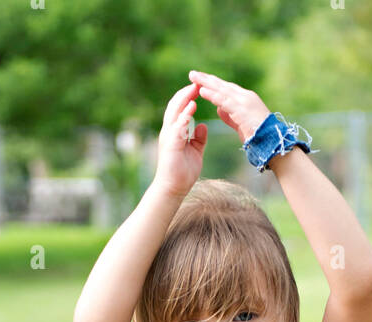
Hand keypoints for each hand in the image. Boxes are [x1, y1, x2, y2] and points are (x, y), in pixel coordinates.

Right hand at [153, 82, 207, 197]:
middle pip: (176, 105)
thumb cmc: (183, 172)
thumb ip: (198, 138)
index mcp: (175, 131)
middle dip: (186, 92)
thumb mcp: (195, 151)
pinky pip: (177, 126)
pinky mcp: (170, 144)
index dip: (189, 96)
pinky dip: (184, 115)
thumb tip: (203, 126)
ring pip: (174, 112)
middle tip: (198, 82)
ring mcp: (168, 136)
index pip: (180, 108)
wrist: (173, 189)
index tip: (201, 88)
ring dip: (184, 99)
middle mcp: (169, 130)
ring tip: (194, 89)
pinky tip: (192, 108)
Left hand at [188, 70, 270, 145]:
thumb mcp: (241, 124)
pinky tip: (202, 91)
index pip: (226, 89)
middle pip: (222, 85)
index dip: (213, 84)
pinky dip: (213, 95)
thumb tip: (219, 109)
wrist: (272, 142)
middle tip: (192, 73)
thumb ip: (230, 116)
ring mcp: (244, 101)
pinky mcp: (242, 109)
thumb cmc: (259, 136)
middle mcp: (245, 96)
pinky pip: (224, 101)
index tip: (200, 79)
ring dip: (207, 83)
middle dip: (207, 79)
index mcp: (245, 99)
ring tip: (193, 78)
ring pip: (222, 90)